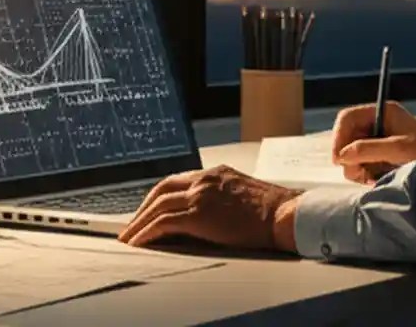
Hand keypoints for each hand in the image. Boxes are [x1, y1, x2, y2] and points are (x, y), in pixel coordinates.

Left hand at [117, 165, 302, 251]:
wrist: (285, 214)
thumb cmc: (273, 210)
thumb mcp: (243, 195)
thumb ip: (221, 199)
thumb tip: (204, 218)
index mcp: (215, 173)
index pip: (177, 181)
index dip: (158, 197)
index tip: (149, 210)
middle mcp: (205, 179)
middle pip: (161, 189)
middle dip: (143, 208)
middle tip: (132, 225)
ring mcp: (201, 195)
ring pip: (158, 206)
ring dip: (140, 223)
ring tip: (130, 238)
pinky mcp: (200, 214)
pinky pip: (164, 223)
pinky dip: (147, 233)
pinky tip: (141, 243)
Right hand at [331, 101, 415, 184]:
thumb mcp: (399, 149)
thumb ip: (368, 149)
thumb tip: (342, 156)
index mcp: (382, 112)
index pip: (347, 118)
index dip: (339, 137)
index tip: (339, 159)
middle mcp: (378, 124)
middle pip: (346, 138)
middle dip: (349, 157)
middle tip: (361, 174)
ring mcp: (378, 141)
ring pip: (351, 154)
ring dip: (358, 168)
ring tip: (375, 177)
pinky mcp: (381, 156)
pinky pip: (361, 165)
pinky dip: (365, 174)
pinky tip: (379, 179)